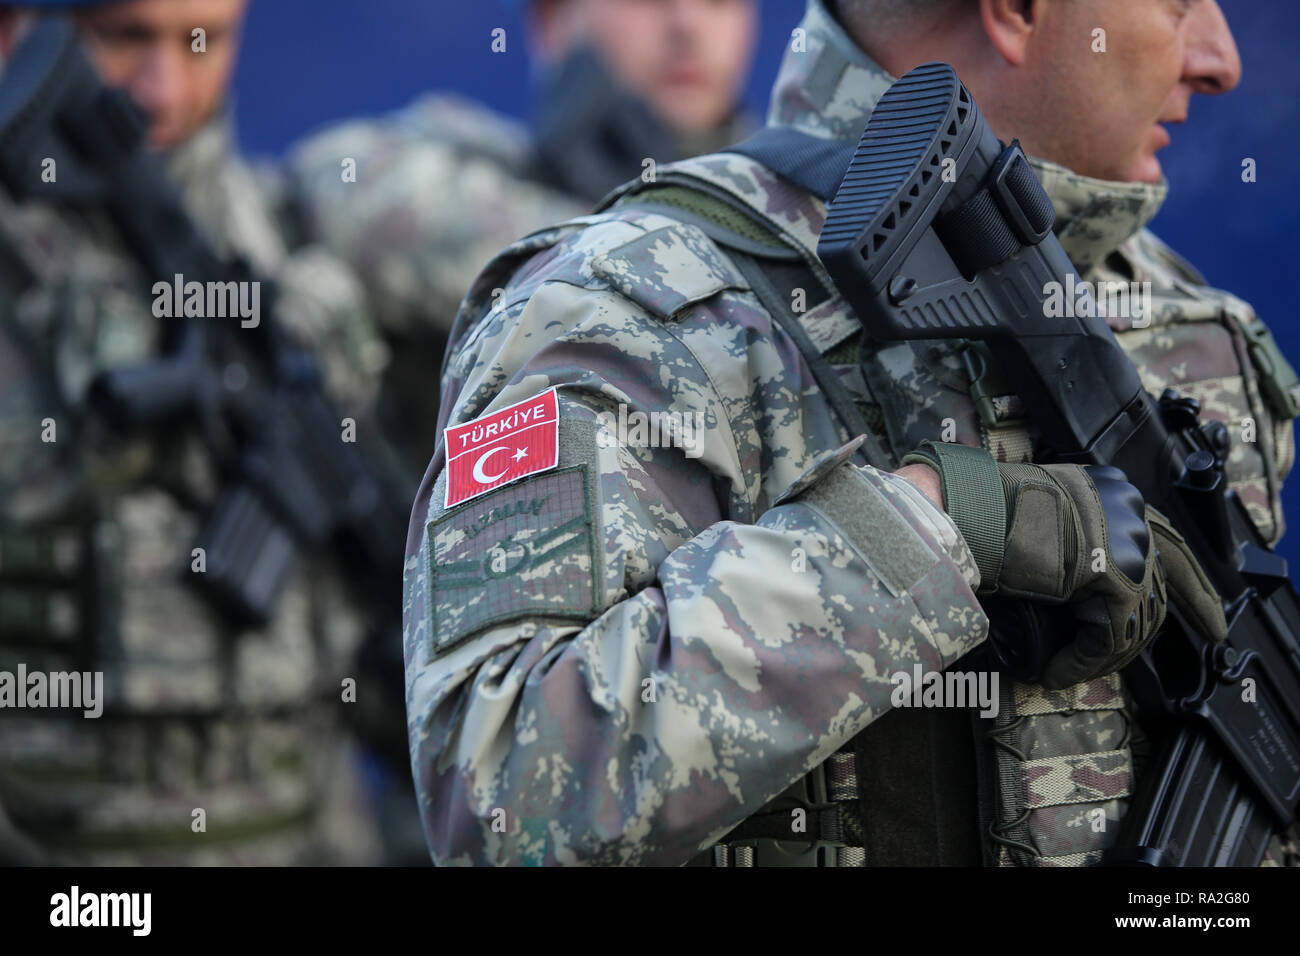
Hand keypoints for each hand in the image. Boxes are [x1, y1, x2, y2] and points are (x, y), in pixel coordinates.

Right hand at [901, 442, 1227, 687]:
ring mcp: (1124, 544)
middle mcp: (1127, 511)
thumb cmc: (979, 515)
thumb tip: (1078, 592)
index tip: (1212, 612)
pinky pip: (1108, 637)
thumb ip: (1071, 545)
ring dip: (1104, 653)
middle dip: (1184, 616)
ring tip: (1069, 669)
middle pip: (1169, 579)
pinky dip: (1083, 663)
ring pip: (1136, 617)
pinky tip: (1057, 673)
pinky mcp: (1113, 578)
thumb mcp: (1038, 522)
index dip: (1193, 582)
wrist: (964, 513)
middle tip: (1203, 639)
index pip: (1168, 540)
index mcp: (1111, 492)